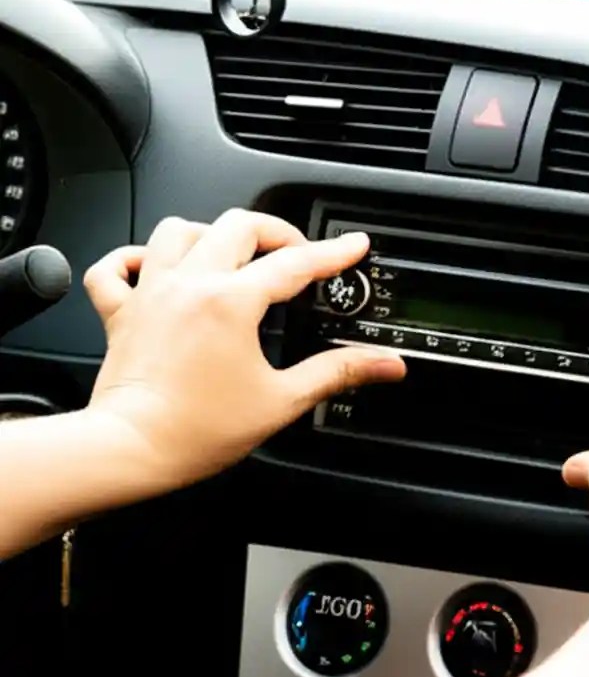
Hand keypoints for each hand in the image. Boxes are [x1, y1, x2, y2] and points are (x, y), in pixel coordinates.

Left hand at [82, 209, 405, 489]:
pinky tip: (154, 267)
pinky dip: (134, 259)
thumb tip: (384, 364)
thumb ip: (337, 373)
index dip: (334, 252)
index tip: (353, 246)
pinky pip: (116, 267)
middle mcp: (190, 285)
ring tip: (234, 253)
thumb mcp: (282, 401)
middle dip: (277, 232)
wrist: (129, 450)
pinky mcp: (122, 313)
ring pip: (178, 231)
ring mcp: (151, 294)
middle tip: (299, 253)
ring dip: (212, 234)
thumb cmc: (195, 430)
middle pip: (238, 225)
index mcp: (231, 301)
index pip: (296, 263)